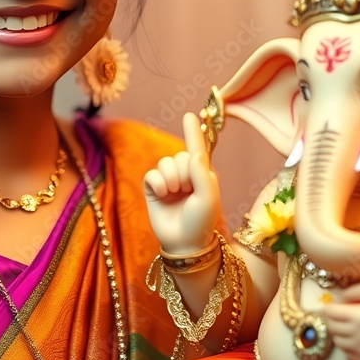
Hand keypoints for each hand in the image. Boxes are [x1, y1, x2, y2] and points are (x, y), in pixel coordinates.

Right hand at [144, 112, 221, 254]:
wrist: (184, 244)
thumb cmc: (201, 222)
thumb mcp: (208, 197)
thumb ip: (202, 172)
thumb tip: (194, 152)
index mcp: (203, 173)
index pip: (198, 148)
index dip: (193, 131)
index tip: (189, 115)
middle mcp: (186, 174)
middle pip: (180, 155)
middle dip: (183, 172)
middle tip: (187, 191)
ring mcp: (169, 181)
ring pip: (165, 163)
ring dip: (171, 179)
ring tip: (175, 194)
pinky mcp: (153, 189)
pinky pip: (151, 174)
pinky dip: (158, 183)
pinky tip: (163, 195)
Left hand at [323, 283, 359, 359]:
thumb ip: (355, 290)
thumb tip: (341, 298)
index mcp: (358, 317)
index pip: (330, 313)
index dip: (330, 306)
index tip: (336, 304)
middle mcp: (357, 335)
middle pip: (331, 328)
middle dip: (332, 319)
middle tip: (342, 314)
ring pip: (338, 343)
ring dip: (339, 333)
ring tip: (351, 326)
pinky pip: (348, 356)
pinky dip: (348, 348)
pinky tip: (358, 340)